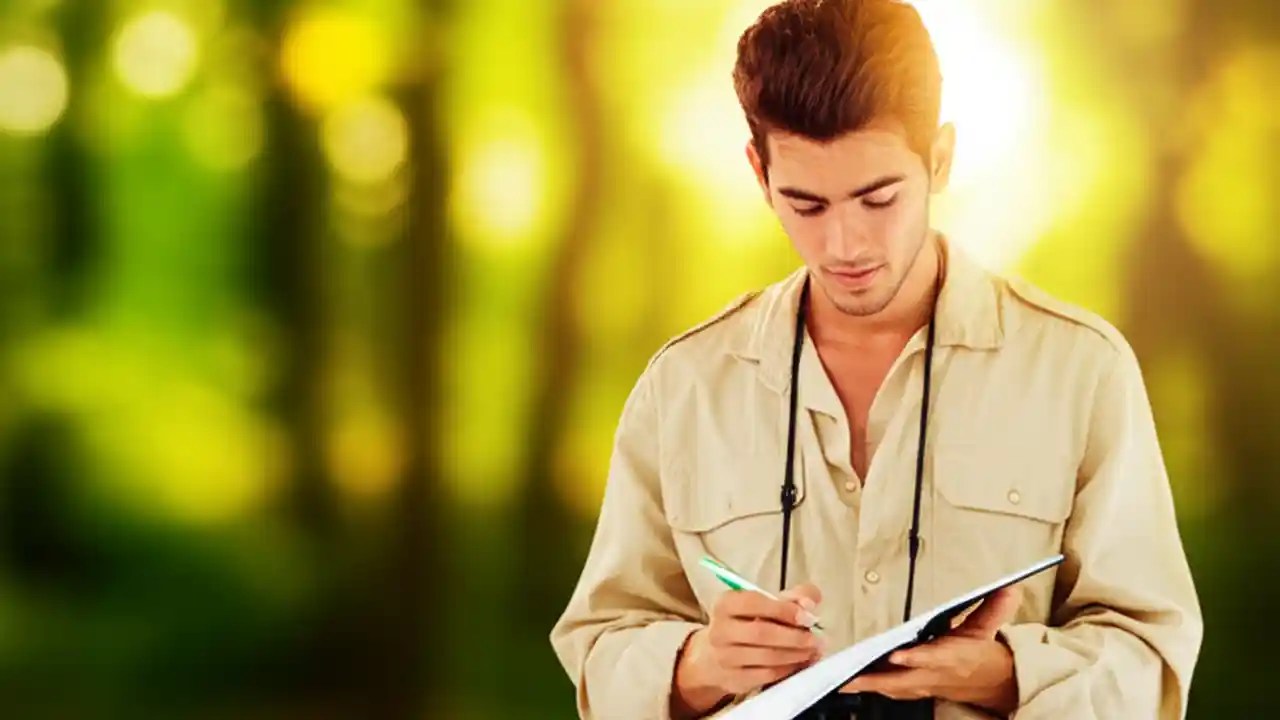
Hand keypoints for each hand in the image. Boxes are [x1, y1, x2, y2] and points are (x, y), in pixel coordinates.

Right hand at [671, 584, 824, 717]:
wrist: (715, 656)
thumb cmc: (746, 623)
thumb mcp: (765, 604)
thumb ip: (792, 597)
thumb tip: (811, 602)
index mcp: (725, 604)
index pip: (753, 603)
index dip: (783, 609)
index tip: (807, 616)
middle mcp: (720, 630)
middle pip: (760, 633)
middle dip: (793, 636)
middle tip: (815, 639)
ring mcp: (724, 657)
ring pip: (766, 657)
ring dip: (795, 654)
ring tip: (812, 650)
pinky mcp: (733, 679)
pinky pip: (767, 675)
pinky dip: (788, 668)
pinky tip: (800, 663)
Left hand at [841, 587, 1020, 714]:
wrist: (992, 683)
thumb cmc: (980, 653)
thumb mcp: (987, 629)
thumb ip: (993, 608)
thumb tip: (1009, 588)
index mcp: (953, 657)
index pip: (934, 657)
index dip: (916, 658)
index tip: (896, 655)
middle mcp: (936, 674)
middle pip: (904, 679)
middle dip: (878, 678)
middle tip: (852, 674)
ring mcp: (925, 685)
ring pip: (894, 687)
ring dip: (869, 684)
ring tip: (843, 679)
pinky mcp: (917, 689)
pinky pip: (892, 690)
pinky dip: (873, 687)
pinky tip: (852, 683)